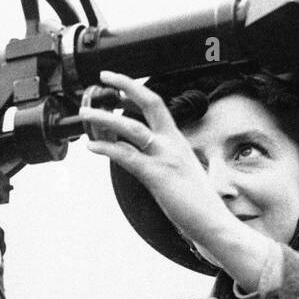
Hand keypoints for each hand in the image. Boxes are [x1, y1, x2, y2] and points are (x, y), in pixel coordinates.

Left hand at [80, 71, 270, 285]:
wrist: (213, 221)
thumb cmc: (196, 202)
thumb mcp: (179, 171)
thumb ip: (160, 159)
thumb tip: (138, 156)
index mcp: (177, 140)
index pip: (157, 105)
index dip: (137, 90)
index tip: (119, 82)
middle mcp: (172, 143)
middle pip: (150, 102)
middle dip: (126, 85)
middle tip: (103, 77)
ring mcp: (165, 157)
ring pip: (131, 128)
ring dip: (105, 118)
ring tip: (85, 114)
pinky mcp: (157, 175)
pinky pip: (126, 157)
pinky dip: (107, 148)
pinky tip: (92, 145)